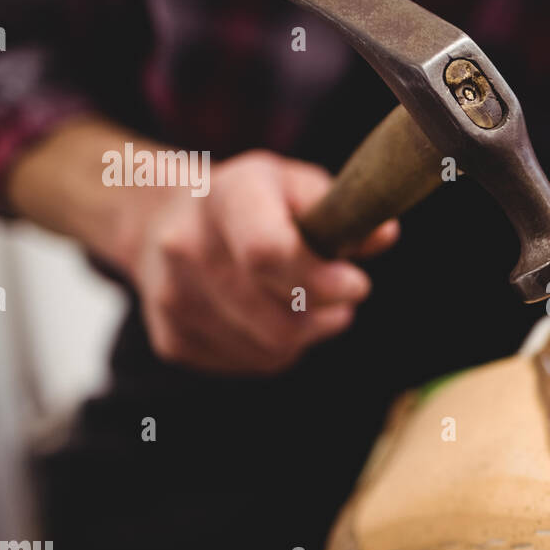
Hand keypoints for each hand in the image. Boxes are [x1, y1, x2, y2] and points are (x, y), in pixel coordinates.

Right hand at [121, 149, 397, 373]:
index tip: (357, 285)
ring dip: (305, 334)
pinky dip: (274, 349)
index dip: (321, 281)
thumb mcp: (297, 185)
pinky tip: (269, 317)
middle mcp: (186, 245)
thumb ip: (343, 210)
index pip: (268, 253)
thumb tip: (384, 235)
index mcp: (226, 197)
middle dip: (324, 315)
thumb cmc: (254, 203)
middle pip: (277, 319)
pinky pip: (249, 364)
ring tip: (307, 304)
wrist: (164, 222)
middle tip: (341, 297)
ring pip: (269, 348)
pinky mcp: (170, 339)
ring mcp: (171, 296)